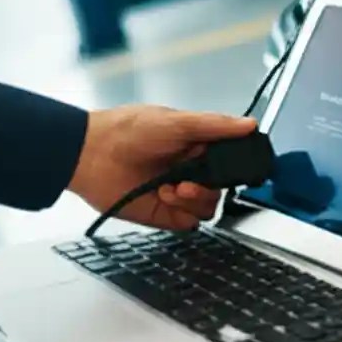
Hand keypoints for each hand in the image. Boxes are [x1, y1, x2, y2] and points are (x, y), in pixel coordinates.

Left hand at [68, 105, 257, 230]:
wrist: (92, 155)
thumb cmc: (128, 130)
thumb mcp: (176, 120)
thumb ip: (214, 125)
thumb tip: (249, 124)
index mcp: (195, 145)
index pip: (228, 159)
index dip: (235, 163)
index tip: (236, 164)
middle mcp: (189, 170)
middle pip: (222, 186)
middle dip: (213, 183)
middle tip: (195, 176)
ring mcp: (178, 193)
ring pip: (210, 205)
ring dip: (197, 197)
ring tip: (175, 186)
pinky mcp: (165, 214)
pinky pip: (190, 222)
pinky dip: (183, 211)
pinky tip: (165, 195)